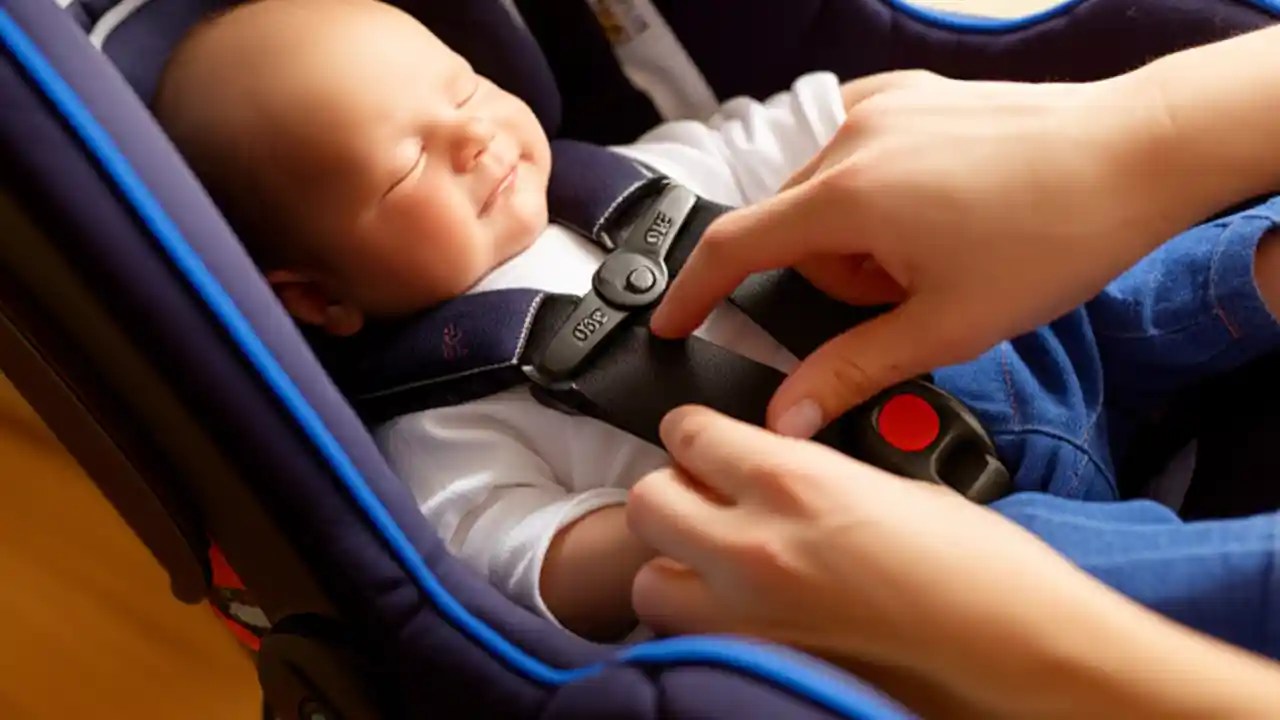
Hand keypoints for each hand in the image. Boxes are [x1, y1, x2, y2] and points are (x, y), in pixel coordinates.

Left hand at [626, 406, 1110, 678]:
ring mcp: (748, 616)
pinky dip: (700, 615)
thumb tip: (772, 474)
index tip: (702, 439)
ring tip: (715, 560)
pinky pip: (687, 632)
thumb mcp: (890, 486)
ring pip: (650, 576)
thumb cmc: (983, 571)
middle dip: (672, 490)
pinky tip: (742, 607)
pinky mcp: (755, 664)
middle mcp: (757, 548)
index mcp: (796, 484)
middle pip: (649, 499)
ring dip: (673, 560)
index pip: (689, 434)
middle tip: (704, 495)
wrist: (1018, 653)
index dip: (693, 432)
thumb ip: (810, 476)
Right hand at [651, 69, 1185, 437]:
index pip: (734, 248)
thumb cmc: (1056, 234)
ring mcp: (883, 106)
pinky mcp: (913, 92)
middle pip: (793, 232)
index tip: (672, 321)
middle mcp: (851, 137)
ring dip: (859, 235)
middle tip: (907, 295)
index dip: (693, 292)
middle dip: (834, 277)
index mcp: (848, 196)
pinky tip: (933, 209)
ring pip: (827, 195)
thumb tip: (787, 415)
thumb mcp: (946, 325)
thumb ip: (850, 370)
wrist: (1136, 155)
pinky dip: (875, 191)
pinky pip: (857, 152)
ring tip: (937, 249)